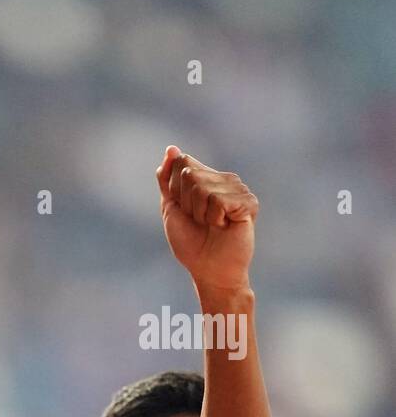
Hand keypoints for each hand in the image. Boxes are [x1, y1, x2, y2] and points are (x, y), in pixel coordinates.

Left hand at [156, 145, 256, 293]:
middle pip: (190, 174)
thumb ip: (168, 179)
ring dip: (199, 213)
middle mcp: (224, 179)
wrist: (208, 268)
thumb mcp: (172, 208)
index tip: (183, 209)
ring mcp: (238, 189)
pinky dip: (214, 217)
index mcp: (206, 178)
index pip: (182, 163)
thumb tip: (171, 149)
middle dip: (186, 203)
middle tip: (199, 221)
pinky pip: (218, 200)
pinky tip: (224, 226)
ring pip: (203, 187)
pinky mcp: (248, 201)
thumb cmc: (190, 242)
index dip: (175, 190)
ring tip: (212, 225)